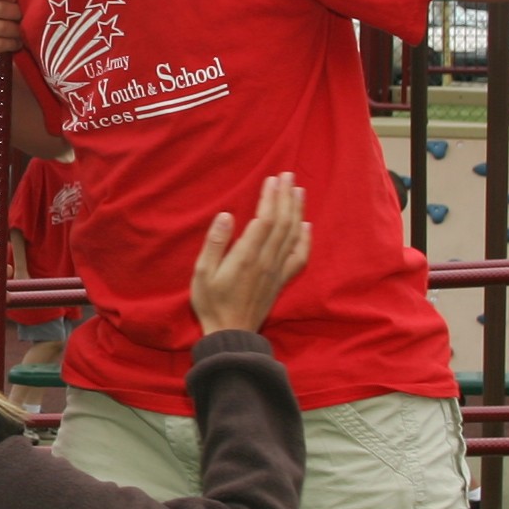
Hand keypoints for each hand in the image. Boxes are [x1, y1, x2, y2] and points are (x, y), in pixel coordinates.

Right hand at [189, 174, 310, 338]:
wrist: (231, 334)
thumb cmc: (211, 304)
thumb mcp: (202, 274)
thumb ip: (214, 244)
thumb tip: (226, 216)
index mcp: (246, 257)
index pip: (264, 220)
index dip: (270, 198)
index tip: (272, 178)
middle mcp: (266, 261)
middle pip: (282, 223)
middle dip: (286, 197)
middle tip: (288, 174)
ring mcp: (276, 271)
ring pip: (292, 236)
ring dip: (296, 211)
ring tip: (298, 190)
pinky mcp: (281, 280)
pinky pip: (299, 257)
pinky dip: (305, 239)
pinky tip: (307, 225)